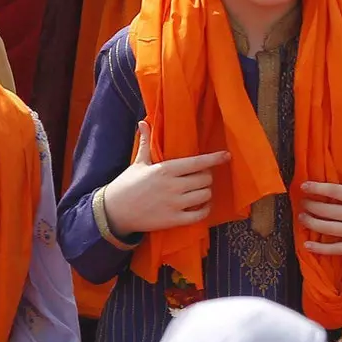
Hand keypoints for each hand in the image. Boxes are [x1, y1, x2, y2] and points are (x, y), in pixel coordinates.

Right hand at [102, 122, 229, 236]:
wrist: (114, 211)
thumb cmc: (127, 184)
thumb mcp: (138, 162)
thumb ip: (146, 143)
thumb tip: (143, 122)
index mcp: (165, 169)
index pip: (197, 162)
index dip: (214, 159)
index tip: (227, 156)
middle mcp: (173, 186)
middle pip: (204, 179)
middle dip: (207, 177)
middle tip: (202, 177)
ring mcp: (174, 204)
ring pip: (205, 195)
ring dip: (206, 192)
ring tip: (201, 190)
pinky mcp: (174, 220)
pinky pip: (199, 215)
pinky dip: (205, 210)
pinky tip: (201, 205)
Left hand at [298, 150, 341, 256]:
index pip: (335, 191)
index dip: (317, 188)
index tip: (304, 186)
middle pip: (328, 210)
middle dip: (311, 206)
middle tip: (302, 202)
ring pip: (328, 229)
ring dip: (311, 223)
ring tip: (302, 217)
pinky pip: (336, 250)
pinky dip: (320, 249)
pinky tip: (307, 245)